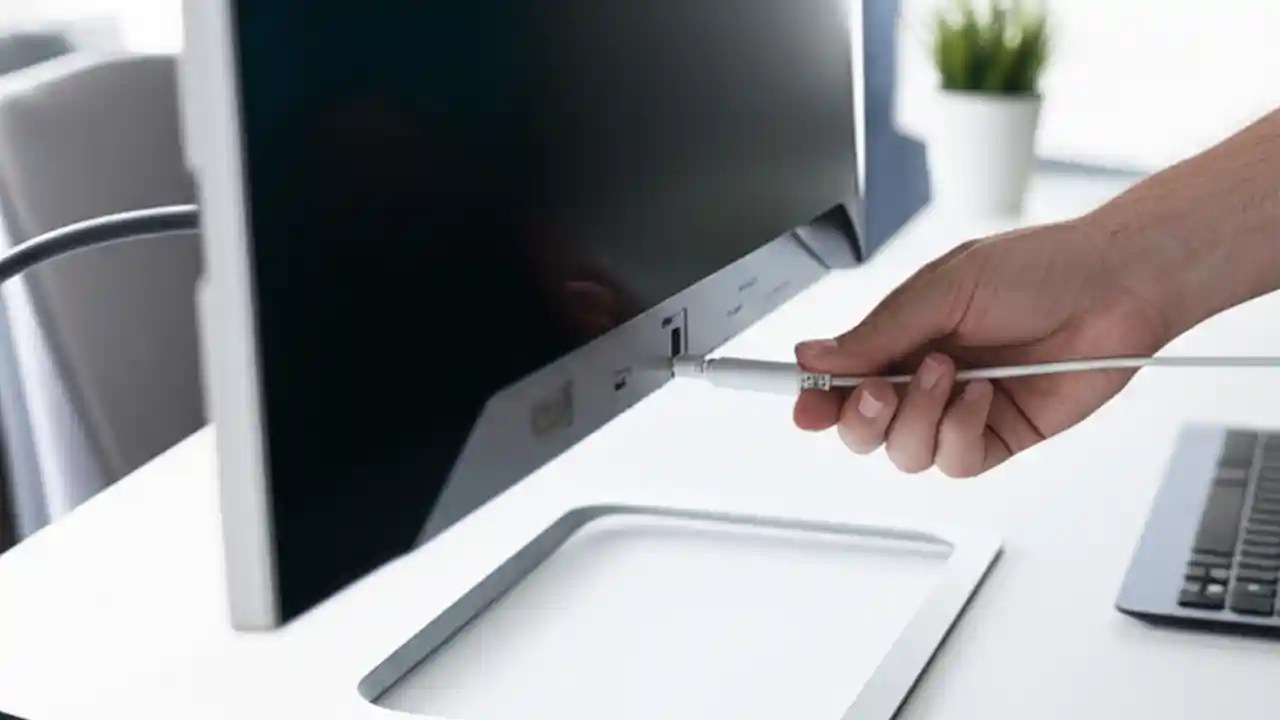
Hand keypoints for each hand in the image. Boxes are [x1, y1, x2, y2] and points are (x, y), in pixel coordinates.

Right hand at [793, 220, 1173, 476]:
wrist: (1115, 287)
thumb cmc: (1038, 270)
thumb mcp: (942, 289)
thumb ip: (877, 332)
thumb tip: (814, 355)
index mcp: (900, 335)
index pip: (840, 376)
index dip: (814, 395)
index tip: (799, 404)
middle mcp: (923, 377)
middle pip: (861, 428)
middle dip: (861, 416)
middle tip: (879, 389)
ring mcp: (958, 410)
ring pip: (903, 452)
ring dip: (918, 416)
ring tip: (950, 373)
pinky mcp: (997, 436)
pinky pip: (954, 460)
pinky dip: (960, 429)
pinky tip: (985, 395)